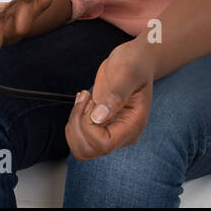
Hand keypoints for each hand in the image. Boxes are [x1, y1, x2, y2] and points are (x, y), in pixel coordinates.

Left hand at [66, 40, 154, 160]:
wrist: (136, 59)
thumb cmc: (136, 63)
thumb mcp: (128, 73)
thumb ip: (116, 95)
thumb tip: (98, 118)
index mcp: (133, 125)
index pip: (104, 144)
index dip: (88, 126)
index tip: (92, 101)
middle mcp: (122, 134)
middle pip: (89, 150)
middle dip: (78, 124)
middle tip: (86, 98)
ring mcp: (111, 131)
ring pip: (81, 148)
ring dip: (74, 122)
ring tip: (84, 98)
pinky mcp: (100, 126)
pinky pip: (80, 137)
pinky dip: (74, 120)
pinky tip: (83, 100)